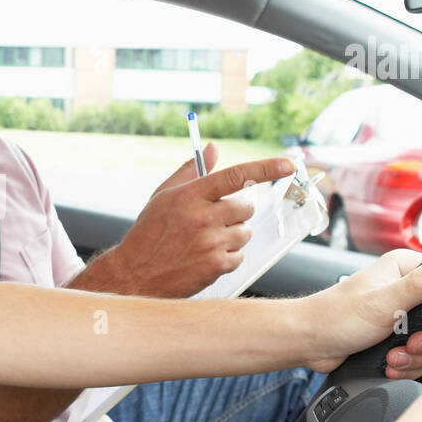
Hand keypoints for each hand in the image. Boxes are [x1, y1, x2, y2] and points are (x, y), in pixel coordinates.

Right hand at [76, 144, 295, 298]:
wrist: (134, 274)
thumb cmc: (148, 233)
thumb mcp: (163, 196)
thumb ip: (190, 170)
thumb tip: (213, 147)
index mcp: (189, 195)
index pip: (235, 176)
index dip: (266, 168)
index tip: (287, 164)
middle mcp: (202, 217)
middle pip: (245, 206)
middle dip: (237, 211)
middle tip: (216, 219)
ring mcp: (210, 242)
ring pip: (245, 232)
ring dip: (232, 235)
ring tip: (206, 241)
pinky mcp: (216, 265)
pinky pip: (239, 256)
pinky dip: (227, 257)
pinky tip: (204, 257)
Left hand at [301, 249, 421, 375]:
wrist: (309, 343)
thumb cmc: (334, 317)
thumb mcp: (382, 302)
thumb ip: (421, 285)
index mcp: (408, 269)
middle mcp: (411, 289)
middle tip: (411, 345)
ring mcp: (407, 315)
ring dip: (418, 357)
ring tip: (393, 358)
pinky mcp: (400, 337)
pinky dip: (409, 365)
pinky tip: (390, 364)